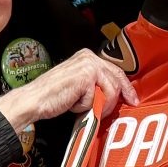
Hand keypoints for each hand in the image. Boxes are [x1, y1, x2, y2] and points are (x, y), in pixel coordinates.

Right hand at [0, 49, 138, 132]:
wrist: (35, 99)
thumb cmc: (53, 96)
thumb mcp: (79, 85)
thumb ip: (95, 83)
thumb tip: (116, 94)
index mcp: (88, 56)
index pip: (115, 70)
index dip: (125, 86)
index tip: (132, 99)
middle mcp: (90, 57)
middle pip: (117, 79)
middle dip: (117, 98)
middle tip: (115, 110)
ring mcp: (89, 65)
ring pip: (111, 90)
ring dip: (100, 105)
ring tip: (84, 108)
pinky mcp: (87, 76)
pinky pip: (99, 98)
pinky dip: (87, 106)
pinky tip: (73, 104)